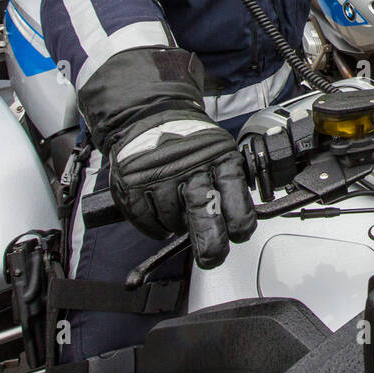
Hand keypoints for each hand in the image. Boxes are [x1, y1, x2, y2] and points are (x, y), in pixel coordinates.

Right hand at [109, 119, 255, 269]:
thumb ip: (228, 184)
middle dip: (211, 243)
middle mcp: (191, 167)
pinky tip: (161, 215)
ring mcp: (160, 176)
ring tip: (179, 213)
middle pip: (204, 214)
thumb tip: (238, 224)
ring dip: (178, 226)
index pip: (236, 198)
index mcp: (219, 158)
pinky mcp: (133, 184)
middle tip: (212, 256)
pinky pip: (147, 221)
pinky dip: (155, 226)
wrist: (150, 116)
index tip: (239, 234)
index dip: (240, 223)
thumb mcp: (219, 152)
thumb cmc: (189, 142)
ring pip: (174, 221)